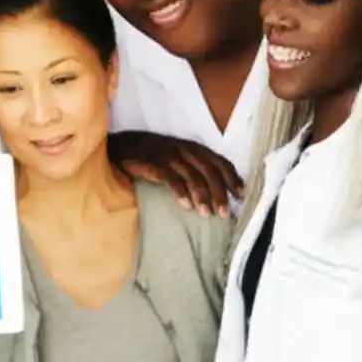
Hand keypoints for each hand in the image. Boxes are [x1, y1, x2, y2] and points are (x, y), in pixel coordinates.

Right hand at [108, 131, 242, 217]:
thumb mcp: (175, 157)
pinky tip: (186, 206)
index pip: (219, 162)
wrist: (119, 147)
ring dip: (202, 197)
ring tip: (207, 214)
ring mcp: (169, 155)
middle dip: (220, 192)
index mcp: (193, 148)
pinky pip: (171, 178)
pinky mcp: (153, 163)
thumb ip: (192, 168)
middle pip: (210, 171)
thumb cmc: (150, 155)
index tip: (242, 196)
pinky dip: (180, 192)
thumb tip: (213, 190)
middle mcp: (184, 149)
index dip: (232, 178)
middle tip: (225, 213)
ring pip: (193, 176)